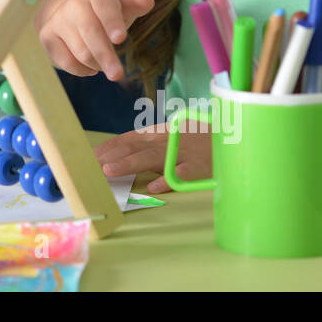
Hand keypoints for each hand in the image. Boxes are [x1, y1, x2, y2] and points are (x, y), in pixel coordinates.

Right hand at [36, 0, 153, 79]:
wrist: (66, 7)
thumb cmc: (104, 11)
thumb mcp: (120, 5)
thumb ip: (135, 5)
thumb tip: (147, 2)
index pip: (105, 7)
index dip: (112, 22)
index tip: (120, 38)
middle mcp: (75, 4)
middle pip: (92, 34)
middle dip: (105, 56)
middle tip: (117, 75)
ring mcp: (58, 20)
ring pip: (81, 52)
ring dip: (97, 64)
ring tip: (105, 64)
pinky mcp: (47, 36)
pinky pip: (67, 62)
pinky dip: (82, 70)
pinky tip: (90, 66)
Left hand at [94, 122, 212, 193]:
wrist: (234, 135)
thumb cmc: (198, 139)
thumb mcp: (171, 137)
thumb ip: (147, 146)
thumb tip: (118, 157)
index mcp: (158, 134)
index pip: (126, 139)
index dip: (107, 147)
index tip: (86, 157)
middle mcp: (166, 142)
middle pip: (134, 148)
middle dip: (110, 156)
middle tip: (88, 166)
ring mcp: (182, 153)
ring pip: (151, 157)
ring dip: (129, 164)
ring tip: (109, 172)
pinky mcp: (198, 167)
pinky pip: (181, 173)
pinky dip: (167, 179)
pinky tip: (153, 187)